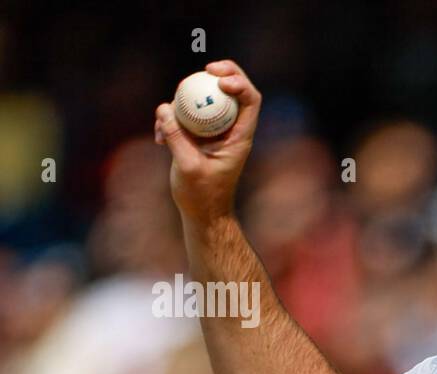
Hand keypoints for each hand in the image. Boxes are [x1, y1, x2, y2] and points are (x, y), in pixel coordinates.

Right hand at [154, 60, 262, 225]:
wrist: (202, 214)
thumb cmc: (202, 196)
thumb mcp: (187, 166)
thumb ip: (176, 137)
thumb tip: (164, 108)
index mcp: (240, 136)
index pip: (250, 100)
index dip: (239, 82)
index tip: (218, 78)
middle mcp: (231, 130)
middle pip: (233, 91)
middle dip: (220, 74)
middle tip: (203, 69)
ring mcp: (214, 130)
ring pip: (206, 100)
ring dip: (185, 100)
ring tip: (164, 123)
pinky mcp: (198, 134)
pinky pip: (186, 115)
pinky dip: (171, 119)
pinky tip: (157, 138)